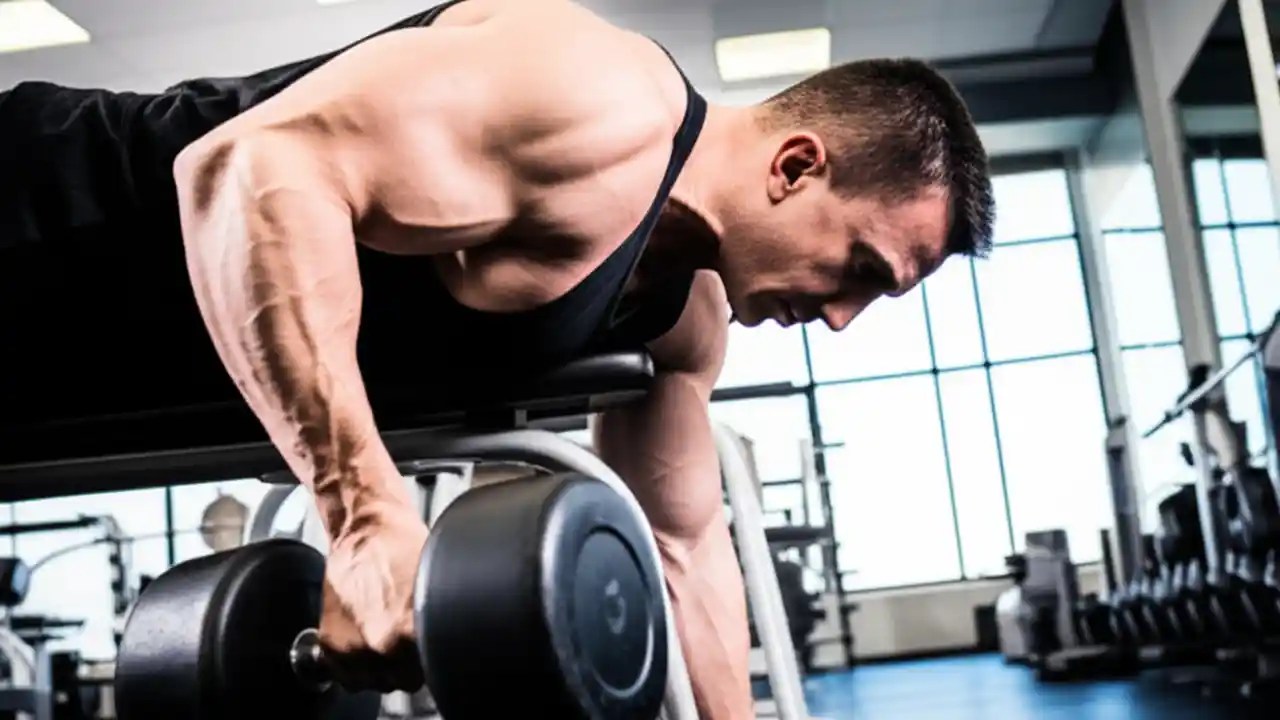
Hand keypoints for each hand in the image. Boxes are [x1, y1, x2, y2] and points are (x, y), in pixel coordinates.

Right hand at [318, 503, 428, 692]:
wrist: (364, 528)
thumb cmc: (402, 548)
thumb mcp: (437, 584)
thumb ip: (440, 621)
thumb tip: (449, 642)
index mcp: (413, 630)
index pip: (431, 670)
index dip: (433, 657)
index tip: (431, 645)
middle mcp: (382, 644)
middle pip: (406, 680)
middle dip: (409, 662)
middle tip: (408, 635)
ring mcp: (353, 648)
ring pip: (377, 682)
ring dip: (382, 665)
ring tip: (385, 632)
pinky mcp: (331, 646)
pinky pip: (348, 677)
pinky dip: (355, 664)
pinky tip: (366, 637)